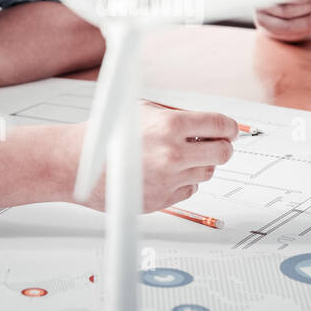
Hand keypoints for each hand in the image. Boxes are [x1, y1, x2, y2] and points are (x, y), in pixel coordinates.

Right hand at [77, 107, 237, 212]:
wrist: (80, 164)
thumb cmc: (108, 135)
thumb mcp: (145, 111)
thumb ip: (178, 117)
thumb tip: (210, 124)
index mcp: (170, 125)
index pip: (220, 125)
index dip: (230, 128)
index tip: (231, 130)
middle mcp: (172, 153)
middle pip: (223, 153)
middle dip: (223, 147)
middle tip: (217, 144)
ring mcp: (168, 179)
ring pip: (207, 173)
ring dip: (200, 164)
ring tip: (179, 157)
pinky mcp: (162, 199)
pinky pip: (190, 190)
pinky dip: (184, 181)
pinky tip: (165, 172)